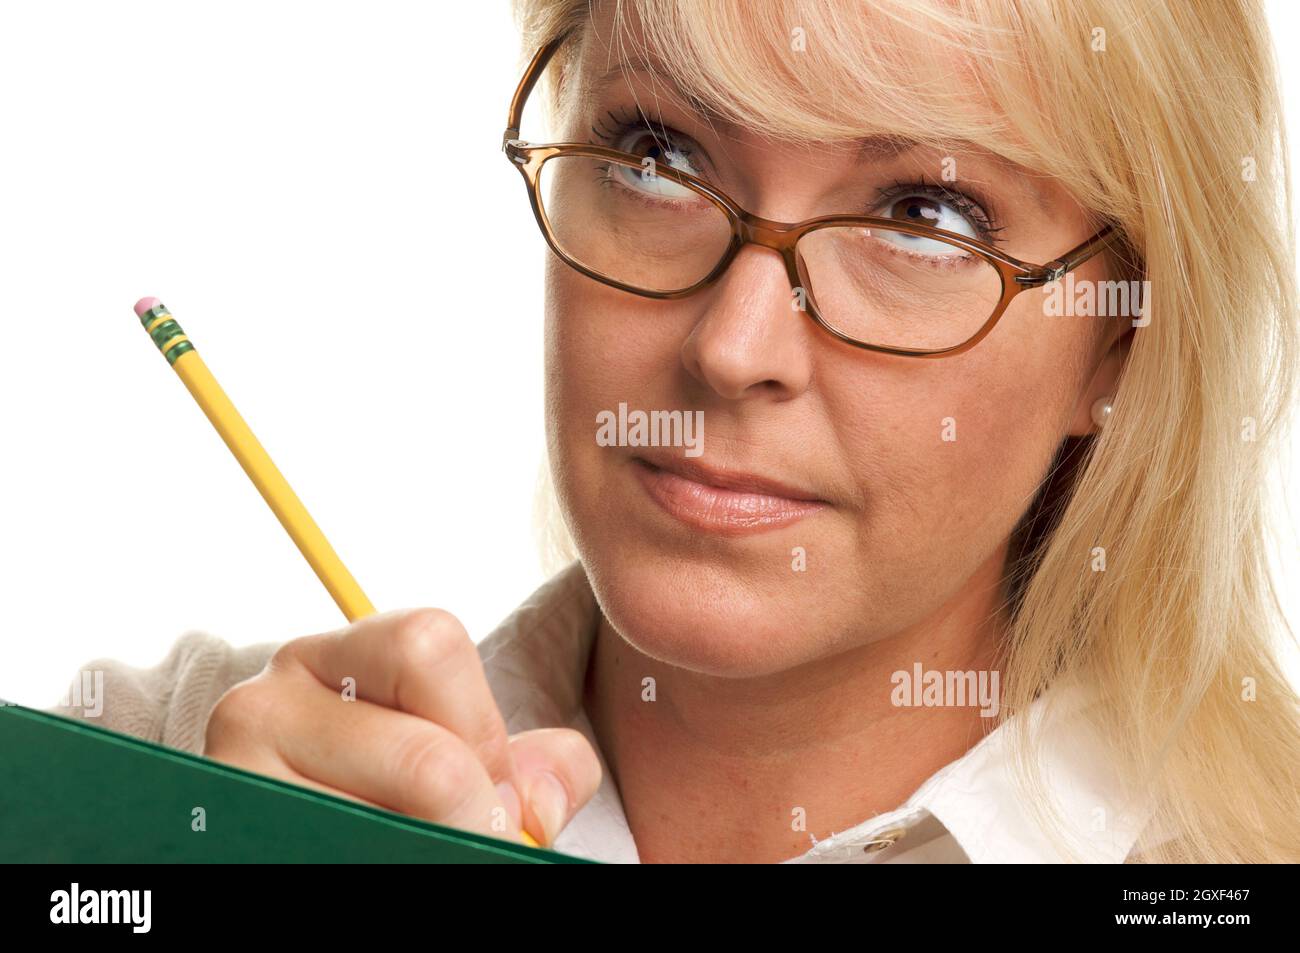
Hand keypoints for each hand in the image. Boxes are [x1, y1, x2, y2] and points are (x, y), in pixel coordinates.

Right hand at [202, 607, 601, 846]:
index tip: (497, 792)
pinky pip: (341, 858)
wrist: (280, 851)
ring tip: (418, 853)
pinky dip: (382, 867)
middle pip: (428, 757)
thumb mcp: (443, 757)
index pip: (431, 643)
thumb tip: (543, 801)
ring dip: (430, 852)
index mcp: (331, 658)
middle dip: (478, 815)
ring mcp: (236, 776)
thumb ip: (513, 762)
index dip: (486, 728)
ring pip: (390, 827)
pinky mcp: (230, 836)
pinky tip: (376, 861)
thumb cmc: (375, 807)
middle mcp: (265, 702)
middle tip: (479, 844)